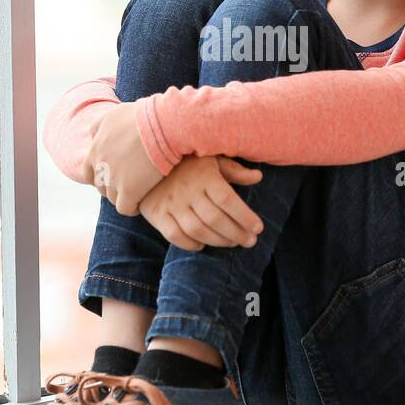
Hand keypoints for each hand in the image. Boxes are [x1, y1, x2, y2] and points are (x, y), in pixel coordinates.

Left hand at [80, 101, 163, 215]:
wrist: (165, 125)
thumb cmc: (147, 115)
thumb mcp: (115, 113)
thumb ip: (101, 124)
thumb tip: (93, 132)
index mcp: (96, 145)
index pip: (88, 168)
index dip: (100, 174)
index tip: (114, 174)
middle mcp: (100, 162)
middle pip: (99, 184)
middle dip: (110, 186)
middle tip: (126, 185)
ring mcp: (114, 178)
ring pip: (111, 197)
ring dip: (122, 197)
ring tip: (136, 195)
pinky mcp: (130, 191)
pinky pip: (124, 208)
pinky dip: (131, 208)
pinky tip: (140, 204)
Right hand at [138, 155, 264, 251]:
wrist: (146, 162)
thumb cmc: (187, 163)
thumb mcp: (212, 160)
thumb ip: (234, 170)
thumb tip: (258, 177)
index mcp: (204, 176)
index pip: (228, 200)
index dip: (245, 216)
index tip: (258, 228)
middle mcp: (188, 191)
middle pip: (215, 218)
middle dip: (237, 233)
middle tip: (250, 241)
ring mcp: (170, 204)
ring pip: (197, 230)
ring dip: (218, 241)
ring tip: (232, 243)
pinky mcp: (156, 214)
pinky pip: (174, 235)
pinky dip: (190, 244)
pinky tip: (203, 245)